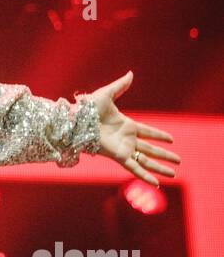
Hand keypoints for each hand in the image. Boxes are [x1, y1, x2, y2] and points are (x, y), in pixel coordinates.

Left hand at [84, 70, 180, 186]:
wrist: (76, 121)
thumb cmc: (88, 108)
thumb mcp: (107, 94)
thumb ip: (120, 86)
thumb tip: (130, 73)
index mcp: (127, 125)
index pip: (148, 132)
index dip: (159, 136)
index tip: (172, 140)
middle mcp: (127, 139)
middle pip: (151, 149)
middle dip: (165, 155)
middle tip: (179, 161)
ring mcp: (124, 149)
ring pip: (147, 161)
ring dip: (160, 168)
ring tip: (174, 174)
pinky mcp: (119, 157)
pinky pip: (135, 168)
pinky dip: (146, 176)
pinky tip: (156, 183)